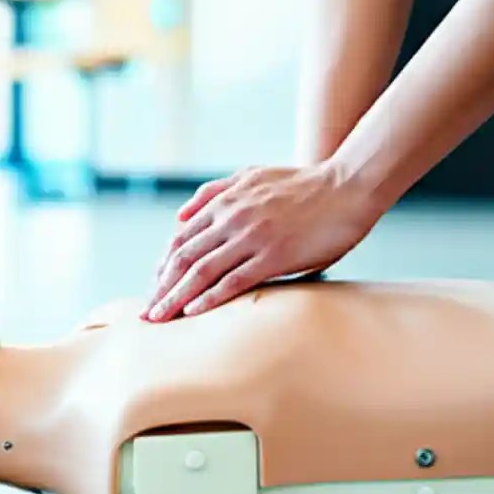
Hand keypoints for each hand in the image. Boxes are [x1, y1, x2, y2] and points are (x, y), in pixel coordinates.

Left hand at [143, 162, 382, 321]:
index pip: (181, 240)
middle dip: (161, 288)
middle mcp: (231, 219)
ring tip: (160, 318)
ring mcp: (251, 237)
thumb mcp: (250, 175)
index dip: (163, 266)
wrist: (346, 187)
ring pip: (201, 271)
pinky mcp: (273, 255)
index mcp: (224, 202)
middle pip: (183, 258)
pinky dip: (209, 297)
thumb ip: (213, 192)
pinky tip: (192, 312)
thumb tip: (179, 216)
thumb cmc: (301, 184)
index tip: (154, 288)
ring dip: (176, 298)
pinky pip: (233, 280)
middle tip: (147, 312)